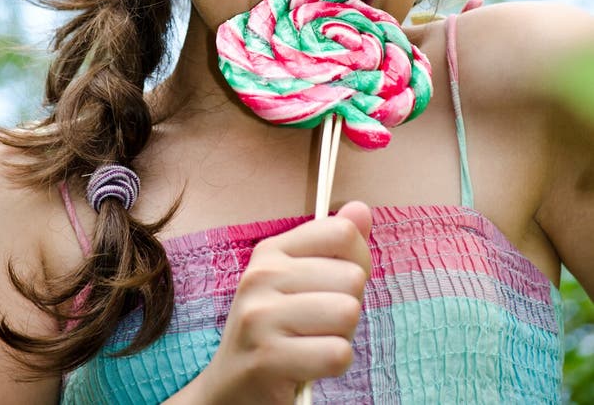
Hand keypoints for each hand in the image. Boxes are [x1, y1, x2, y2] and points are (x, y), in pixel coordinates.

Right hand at [198, 201, 371, 404]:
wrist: (232, 387)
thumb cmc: (278, 329)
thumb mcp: (301, 280)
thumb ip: (334, 245)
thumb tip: (362, 208)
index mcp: (271, 251)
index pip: (342, 232)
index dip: (359, 258)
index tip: (340, 282)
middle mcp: (261, 276)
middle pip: (352, 276)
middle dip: (349, 306)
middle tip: (318, 324)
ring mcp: (260, 315)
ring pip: (348, 312)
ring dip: (343, 336)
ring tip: (314, 342)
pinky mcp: (267, 358)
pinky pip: (338, 353)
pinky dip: (335, 364)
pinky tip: (311, 365)